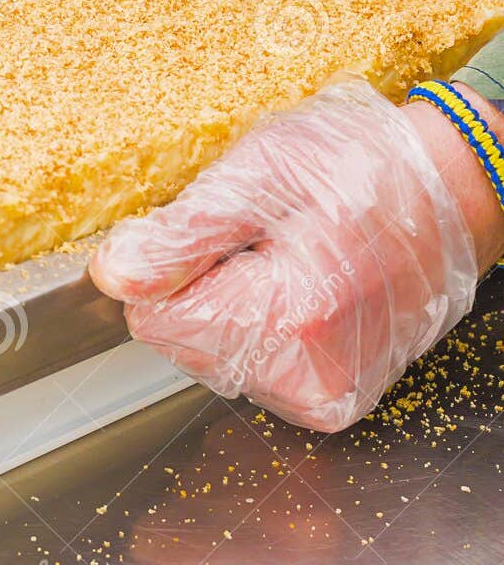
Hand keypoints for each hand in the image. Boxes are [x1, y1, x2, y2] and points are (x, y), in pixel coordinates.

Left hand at [89, 78, 491, 431]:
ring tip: (290, 256)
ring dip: (233, 304)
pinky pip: (257, 365)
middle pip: (184, 342)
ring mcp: (327, 395)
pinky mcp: (336, 397)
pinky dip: (264, 324)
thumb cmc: (363, 166)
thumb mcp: (259, 174)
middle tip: (265, 237)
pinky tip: (303, 284)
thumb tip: (113, 276)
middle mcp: (309, 378)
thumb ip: (180, 235)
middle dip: (205, 284)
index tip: (216, 229)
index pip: (156, 320)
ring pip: (216, 355)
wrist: (450, 189)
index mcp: (289, 318)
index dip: (169, 266)